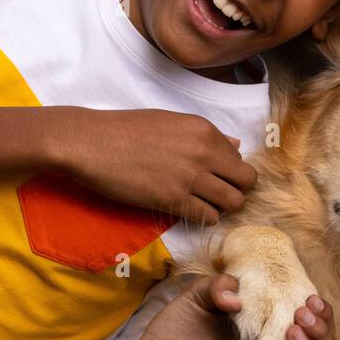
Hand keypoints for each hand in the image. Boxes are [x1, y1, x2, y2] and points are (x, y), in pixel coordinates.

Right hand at [56, 107, 256, 222]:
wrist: (91, 142)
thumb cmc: (125, 130)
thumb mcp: (170, 122)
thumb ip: (205, 135)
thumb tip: (235, 144)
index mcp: (204, 129)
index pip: (239, 156)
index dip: (229, 169)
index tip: (215, 177)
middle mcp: (204, 151)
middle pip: (247, 180)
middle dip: (237, 189)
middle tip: (219, 194)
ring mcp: (191, 176)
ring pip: (233, 201)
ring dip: (223, 206)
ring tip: (205, 205)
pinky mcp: (174, 200)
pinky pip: (208, 216)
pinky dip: (204, 218)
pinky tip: (190, 212)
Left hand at [120, 274, 334, 339]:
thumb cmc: (172, 331)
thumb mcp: (195, 296)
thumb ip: (218, 286)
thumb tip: (240, 299)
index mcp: (265, 327)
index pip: (310, 324)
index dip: (322, 314)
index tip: (313, 298)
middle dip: (323, 333)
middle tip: (304, 315)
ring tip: (293, 333)